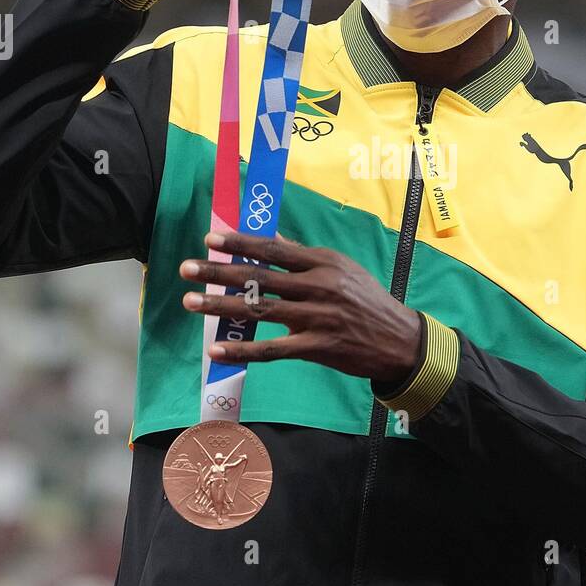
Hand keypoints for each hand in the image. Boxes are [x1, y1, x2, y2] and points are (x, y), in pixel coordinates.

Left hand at [179, 231, 422, 386]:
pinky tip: (216, 348)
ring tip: (190, 302)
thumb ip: (303, 256)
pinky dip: (242, 349)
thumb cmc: (366, 301)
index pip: (272, 249)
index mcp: (323, 262)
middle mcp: (318, 286)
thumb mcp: (341, 269)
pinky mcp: (317, 348)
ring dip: (220, 306)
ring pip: (259, 310)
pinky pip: (272, 349)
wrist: (399, 341)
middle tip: (186, 268)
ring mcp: (317, 318)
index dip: (238, 243)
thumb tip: (270, 236)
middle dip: (218, 272)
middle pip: (259, 277)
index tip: (210, 238)